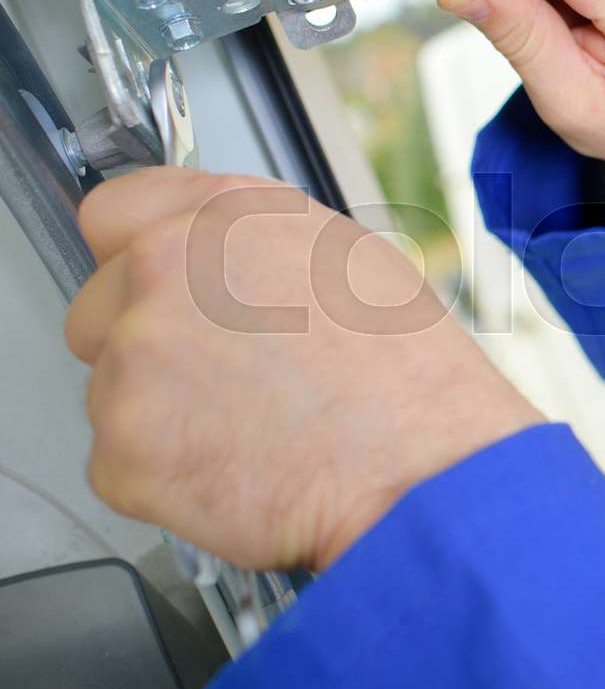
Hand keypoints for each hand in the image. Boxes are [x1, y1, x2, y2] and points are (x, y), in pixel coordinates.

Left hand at [64, 169, 544, 572]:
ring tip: (251, 429)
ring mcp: (135, 357)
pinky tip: (238, 467)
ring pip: (112, 388)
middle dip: (146, 344)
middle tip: (224, 379)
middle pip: (99, 306)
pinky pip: (120, 462)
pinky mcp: (122, 446)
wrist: (420, 474)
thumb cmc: (409, 383)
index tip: (149, 286)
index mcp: (228, 216)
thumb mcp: (352, 264)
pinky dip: (167, 476)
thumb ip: (255, 248)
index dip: (134, 256)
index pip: (115, 211)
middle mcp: (168, 269)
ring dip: (160, 413)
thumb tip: (218, 261)